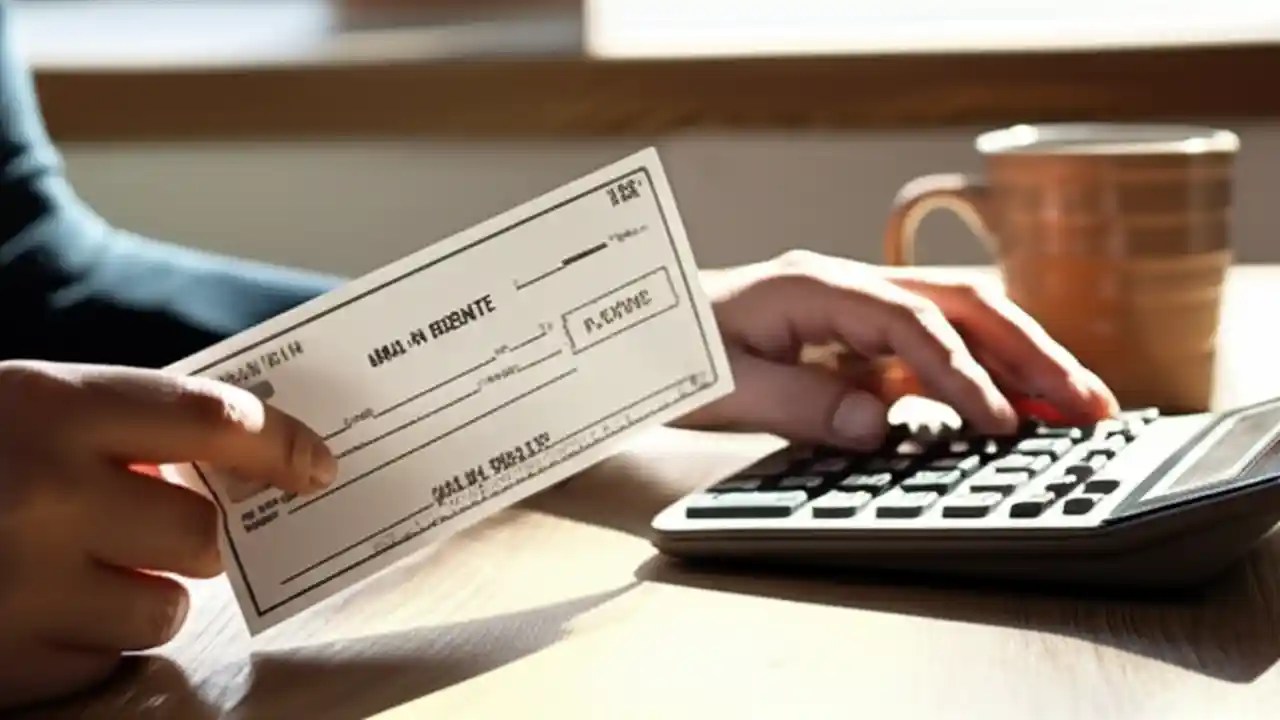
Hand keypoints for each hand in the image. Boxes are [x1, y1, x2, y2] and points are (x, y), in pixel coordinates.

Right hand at [0, 361, 335, 709]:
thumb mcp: (21, 406)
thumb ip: (117, 426)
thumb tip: (232, 463)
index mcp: (54, 408)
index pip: (214, 421)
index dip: (283, 445)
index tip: (320, 466)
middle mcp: (48, 493)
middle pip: (200, 531)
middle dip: (187, 533)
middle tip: (143, 524)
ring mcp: (26, 584)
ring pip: (167, 604)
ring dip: (142, 591)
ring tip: (75, 570)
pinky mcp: (7, 662)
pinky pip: (108, 658)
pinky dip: (88, 639)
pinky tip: (33, 609)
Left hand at [678, 250, 1117, 448]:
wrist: (638, 332)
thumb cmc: (670, 350)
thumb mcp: (721, 384)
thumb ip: (800, 403)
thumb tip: (881, 426)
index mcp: (815, 286)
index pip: (912, 323)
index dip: (962, 373)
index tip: (999, 423)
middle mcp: (845, 287)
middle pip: (961, 307)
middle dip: (1031, 353)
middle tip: (1091, 404)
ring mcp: (854, 310)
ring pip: (958, 323)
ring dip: (1020, 362)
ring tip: (1078, 406)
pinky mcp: (854, 340)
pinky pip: (932, 352)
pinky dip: (979, 378)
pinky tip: (1010, 409)